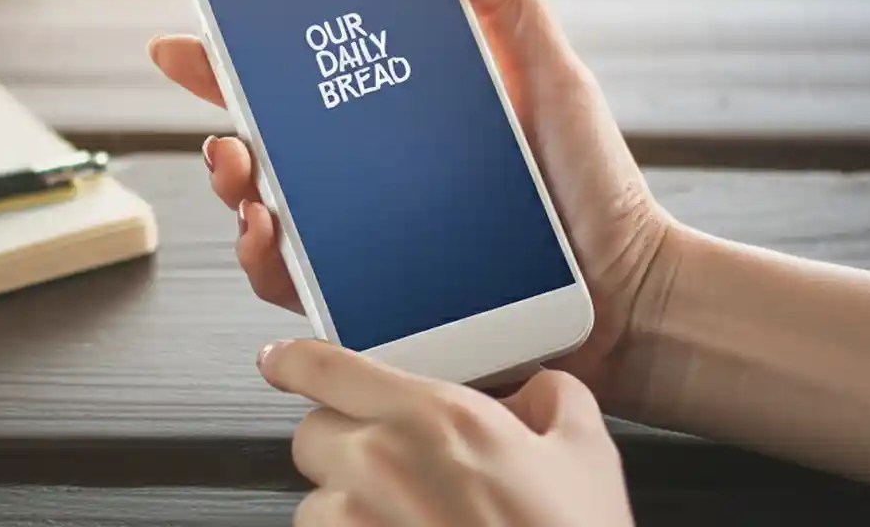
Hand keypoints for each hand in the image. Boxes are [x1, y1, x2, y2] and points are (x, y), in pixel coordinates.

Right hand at [148, 0, 674, 412]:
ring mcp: (365, 240)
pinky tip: (270, 238)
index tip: (192, 38)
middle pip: (268, 151)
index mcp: (395, 122)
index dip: (236, 62)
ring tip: (243, 178)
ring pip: (266, 216)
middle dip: (221, 131)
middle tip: (223, 125)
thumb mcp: (550, 75)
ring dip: (234, 194)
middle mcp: (369, 180)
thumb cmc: (593, 186)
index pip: (301, 84)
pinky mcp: (372, 298)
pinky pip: (296, 285)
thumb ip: (506, 0)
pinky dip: (265, 262)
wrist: (626, 289)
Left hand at [261, 339, 633, 526]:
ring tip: (411, 526)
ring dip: (347, 510)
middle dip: (344, 445)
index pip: (321, 366)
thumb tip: (539, 390)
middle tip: (395, 468)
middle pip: (311, 434)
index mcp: (432, 417)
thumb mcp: (587, 457)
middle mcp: (379, 464)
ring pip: (314, 502)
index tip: (283, 361)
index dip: (293, 359)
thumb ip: (552, 400)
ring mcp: (352, 525)